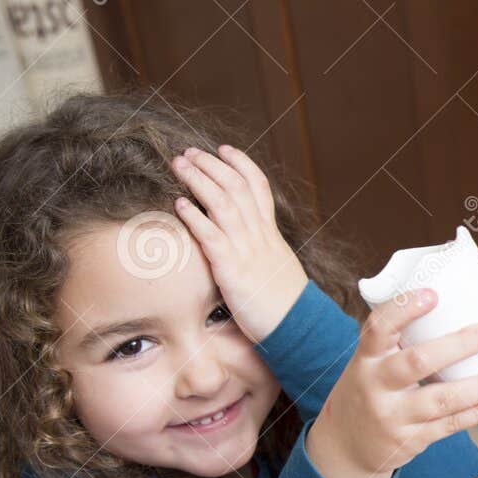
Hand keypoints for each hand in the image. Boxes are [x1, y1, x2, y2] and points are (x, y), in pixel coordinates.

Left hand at [171, 144, 308, 342]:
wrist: (298, 328)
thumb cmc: (286, 305)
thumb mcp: (278, 268)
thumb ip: (263, 250)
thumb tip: (250, 245)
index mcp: (270, 233)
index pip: (258, 186)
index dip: (241, 163)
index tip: (223, 149)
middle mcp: (259, 235)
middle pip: (236, 186)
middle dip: (211, 164)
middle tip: (190, 151)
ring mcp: (246, 250)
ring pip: (222, 202)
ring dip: (198, 179)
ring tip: (179, 164)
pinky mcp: (232, 269)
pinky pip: (211, 236)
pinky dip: (194, 216)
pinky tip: (179, 203)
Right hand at [307, 289, 477, 477]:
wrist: (344, 448)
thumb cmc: (367, 394)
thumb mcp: (368, 364)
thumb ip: (398, 342)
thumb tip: (450, 307)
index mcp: (366, 359)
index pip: (379, 328)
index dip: (405, 309)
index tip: (433, 294)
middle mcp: (376, 387)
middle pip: (416, 362)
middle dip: (456, 346)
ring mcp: (393, 416)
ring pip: (441, 399)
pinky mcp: (410, 440)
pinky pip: (449, 425)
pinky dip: (477, 413)